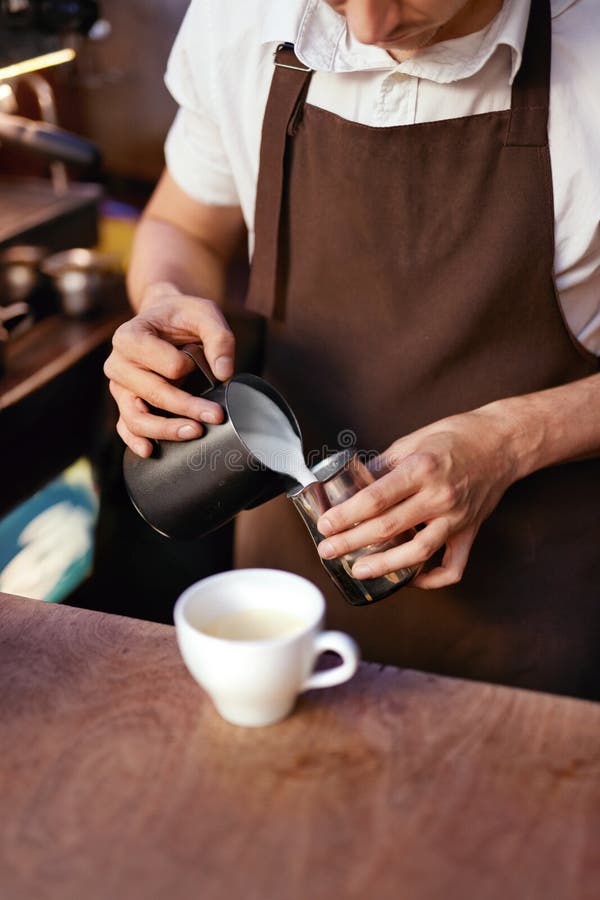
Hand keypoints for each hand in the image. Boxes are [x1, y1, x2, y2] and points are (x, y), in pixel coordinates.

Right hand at [104, 282, 234, 457]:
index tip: (195, 358)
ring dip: (166, 429)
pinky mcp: (126, 404)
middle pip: (151, 394)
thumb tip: (224, 374)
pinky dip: (136, 441)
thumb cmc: (182, 316)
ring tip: (195, 432)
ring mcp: (120, 387)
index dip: (185, 365)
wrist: (163, 319)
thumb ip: (219, 338)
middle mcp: (118, 363)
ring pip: (136, 418)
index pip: (162, 364)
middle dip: (186, 408)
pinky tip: (150, 451)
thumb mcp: (204, 314)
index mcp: (130, 336)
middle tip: (216, 416)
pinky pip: (126, 427)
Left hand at [316, 407, 519, 588]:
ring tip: (358, 570)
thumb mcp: (413, 440)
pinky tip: (409, 579)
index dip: (346, 515)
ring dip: (384, 565)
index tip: (325, 525)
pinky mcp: (470, 531)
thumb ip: (382, 466)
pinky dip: (431, 579)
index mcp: (421, 469)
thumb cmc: (456, 436)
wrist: (503, 442)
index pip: (376, 499)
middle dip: (352, 542)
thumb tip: (351, 486)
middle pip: (388, 527)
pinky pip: (453, 567)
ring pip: (417, 552)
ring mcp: (457, 518)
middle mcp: (440, 496)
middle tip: (328, 550)